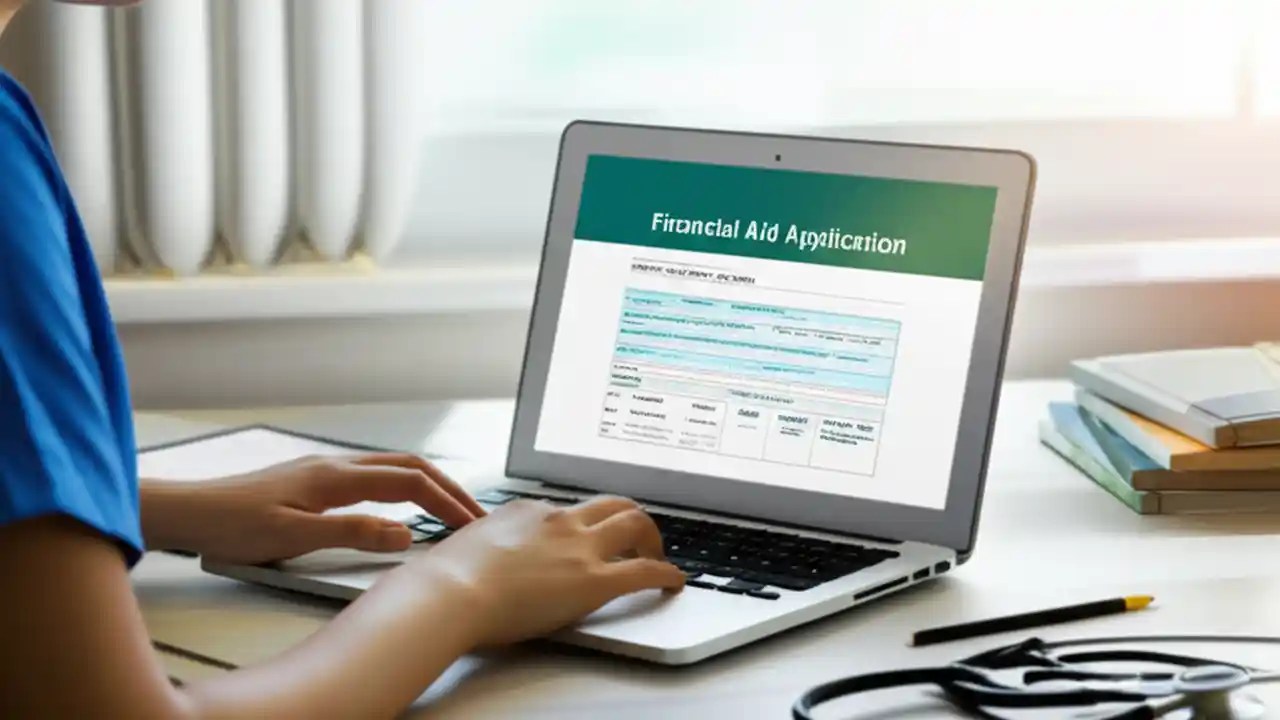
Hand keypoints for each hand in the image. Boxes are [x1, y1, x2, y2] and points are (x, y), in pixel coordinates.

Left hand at [141, 453, 486, 564]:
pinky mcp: (315, 479)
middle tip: (474, 515)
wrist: (189, 512)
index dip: (445, 502)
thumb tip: (406, 533)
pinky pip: (374, 474)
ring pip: (392, 466)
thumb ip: (353, 532)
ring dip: (428, 484)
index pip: (409, 483)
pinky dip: (404, 485)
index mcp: (336, 477)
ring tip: (450, 508)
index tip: (469, 525)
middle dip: (448, 487)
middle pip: (409, 465)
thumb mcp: (294, 537)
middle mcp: (335, 465)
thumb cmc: (233, 526)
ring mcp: (325, 468)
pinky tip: (403, 503)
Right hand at [405, 496, 685, 647]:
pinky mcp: (594, 579)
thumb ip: (487, 543)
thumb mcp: (467, 544)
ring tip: (658, 555)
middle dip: (630, 518)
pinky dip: (666, 574)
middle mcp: (559, 519)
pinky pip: (644, 570)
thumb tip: (484, 552)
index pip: (567, 510)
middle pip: (611, 503)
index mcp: (528, 511)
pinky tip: (673, 581)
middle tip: (638, 537)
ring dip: (652, 538)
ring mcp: (579, 546)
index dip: (582, 525)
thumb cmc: (447, 577)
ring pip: (634, 523)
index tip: (585, 536)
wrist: (450, 591)